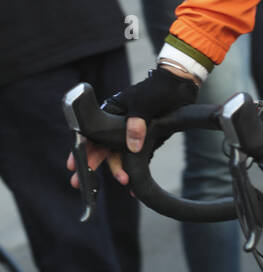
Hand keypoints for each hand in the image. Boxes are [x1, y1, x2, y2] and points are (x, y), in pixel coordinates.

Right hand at [66, 63, 198, 188]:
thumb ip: (136, 122)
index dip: (83, 150)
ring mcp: (131, 134)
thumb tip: (132, 145)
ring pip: (118, 156)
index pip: (93, 133)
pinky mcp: (145, 141)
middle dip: (92, 165)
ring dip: (118, 170)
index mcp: (111, 112)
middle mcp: (118, 125)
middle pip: (102, 148)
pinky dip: (135, 171)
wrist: (180, 84)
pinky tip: (135, 187)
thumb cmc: (158, 87)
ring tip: (123, 183)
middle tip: (77, 183)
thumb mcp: (145, 102)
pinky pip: (137, 158)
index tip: (73, 164)